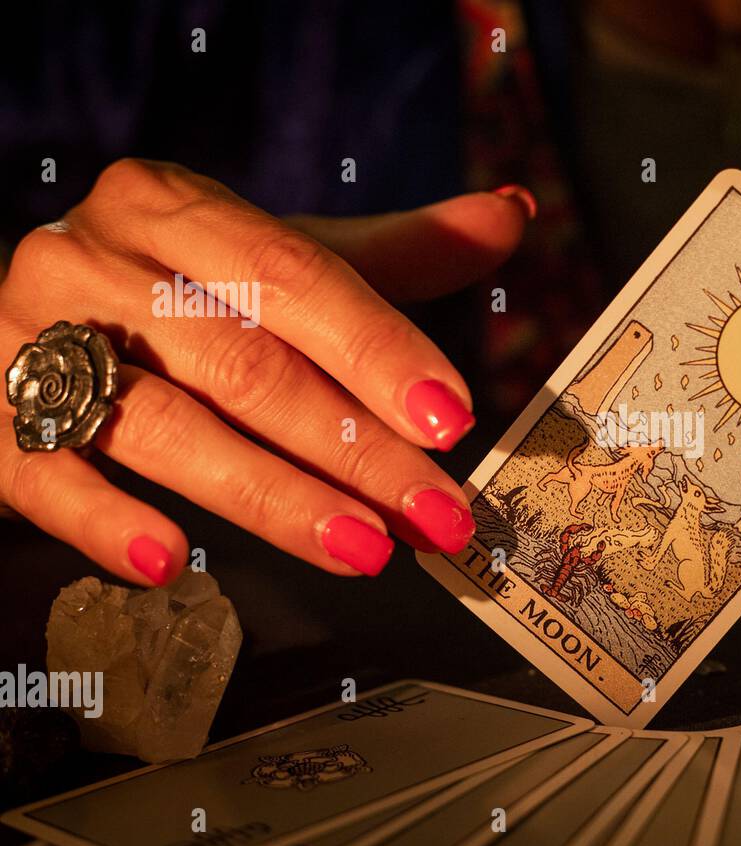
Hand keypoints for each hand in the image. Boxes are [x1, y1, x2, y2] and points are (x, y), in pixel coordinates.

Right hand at [1, 159, 532, 584]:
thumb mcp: (272, 256)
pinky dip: (106, 523)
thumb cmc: (178, 287)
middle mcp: (90, 261)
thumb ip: (392, 252)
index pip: (292, 276)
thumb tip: (511, 213)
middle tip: (437, 513)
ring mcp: (24, 342)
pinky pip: (47, 477)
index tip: (453, 417)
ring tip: (365, 548)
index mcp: (169, 206)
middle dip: (355, 451)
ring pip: (164, 427)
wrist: (28, 311)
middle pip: (243, 364)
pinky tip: (170, 563)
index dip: (377, 349)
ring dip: (274, 499)